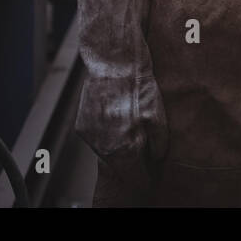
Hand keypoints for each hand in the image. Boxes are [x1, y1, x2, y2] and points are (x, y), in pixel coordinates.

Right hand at [75, 0, 167, 197]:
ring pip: (108, 153)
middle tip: (149, 164)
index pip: (135, 178)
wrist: (112, 58)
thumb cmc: (137, 83)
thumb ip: (158, 143)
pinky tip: (122, 124)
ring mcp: (89, 135)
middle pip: (120, 168)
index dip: (146, 181)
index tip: (154, 181)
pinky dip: (111, 137)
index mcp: (122, 147)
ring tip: (137, 139)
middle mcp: (102, 146)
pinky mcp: (82, 124)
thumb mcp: (158, 115)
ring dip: (122, 151)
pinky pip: (99, 139)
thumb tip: (157, 159)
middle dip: (134, 168)